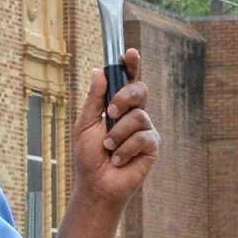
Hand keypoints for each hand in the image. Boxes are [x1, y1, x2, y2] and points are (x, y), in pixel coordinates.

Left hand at [73, 48, 159, 205]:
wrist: (96, 184)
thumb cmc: (88, 157)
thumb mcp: (85, 125)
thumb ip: (94, 100)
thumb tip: (98, 71)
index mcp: (118, 107)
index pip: (128, 81)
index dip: (131, 65)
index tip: (129, 53)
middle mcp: (134, 114)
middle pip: (140, 90)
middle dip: (124, 98)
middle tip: (110, 113)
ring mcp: (145, 129)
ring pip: (139, 116)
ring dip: (118, 134)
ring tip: (108, 149)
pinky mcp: (152, 146)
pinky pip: (143, 137)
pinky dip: (126, 149)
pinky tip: (118, 160)